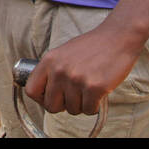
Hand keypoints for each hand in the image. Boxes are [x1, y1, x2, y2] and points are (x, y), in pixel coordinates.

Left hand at [23, 23, 143, 116]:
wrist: (117, 38)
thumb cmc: (91, 47)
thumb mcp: (63, 53)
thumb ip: (52, 71)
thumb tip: (45, 95)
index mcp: (49, 61)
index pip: (31, 90)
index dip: (41, 99)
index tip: (52, 98)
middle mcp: (60, 71)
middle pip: (51, 106)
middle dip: (63, 106)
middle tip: (74, 97)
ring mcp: (76, 79)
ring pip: (72, 110)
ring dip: (81, 105)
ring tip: (88, 90)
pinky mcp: (94, 87)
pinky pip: (89, 110)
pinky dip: (94, 107)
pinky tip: (98, 94)